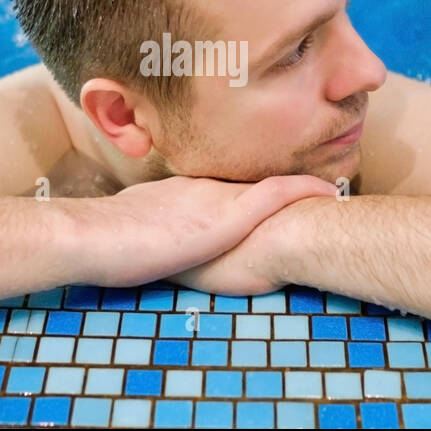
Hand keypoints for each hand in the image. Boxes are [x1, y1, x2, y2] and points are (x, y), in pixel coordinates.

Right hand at [71, 174, 333, 288]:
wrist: (92, 238)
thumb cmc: (105, 245)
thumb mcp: (140, 233)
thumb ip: (159, 236)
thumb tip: (160, 248)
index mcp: (185, 193)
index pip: (231, 187)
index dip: (258, 188)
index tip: (285, 190)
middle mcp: (206, 189)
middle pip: (257, 182)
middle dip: (291, 184)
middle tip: (325, 184)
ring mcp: (217, 201)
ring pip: (273, 185)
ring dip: (304, 187)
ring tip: (338, 186)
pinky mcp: (226, 217)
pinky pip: (275, 196)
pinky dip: (303, 190)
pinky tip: (329, 191)